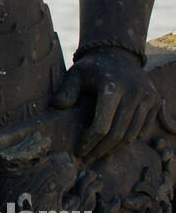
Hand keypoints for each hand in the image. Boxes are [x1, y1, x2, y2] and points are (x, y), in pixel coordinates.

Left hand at [52, 48, 174, 160]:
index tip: (80, 151)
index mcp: (111, 86)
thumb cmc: (92, 68)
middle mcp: (133, 91)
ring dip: (114, 148)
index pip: (102, 125)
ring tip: (99, 153)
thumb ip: (66, 90)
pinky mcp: (155, 101)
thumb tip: (58, 105)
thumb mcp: (75, 74)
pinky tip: (114, 143)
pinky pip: (143, 130)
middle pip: (117, 133)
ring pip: (131, 135)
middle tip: (88, 158)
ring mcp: (147, 97)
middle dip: (101, 150)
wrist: (118, 54)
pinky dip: (129, 139)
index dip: (90, 142)